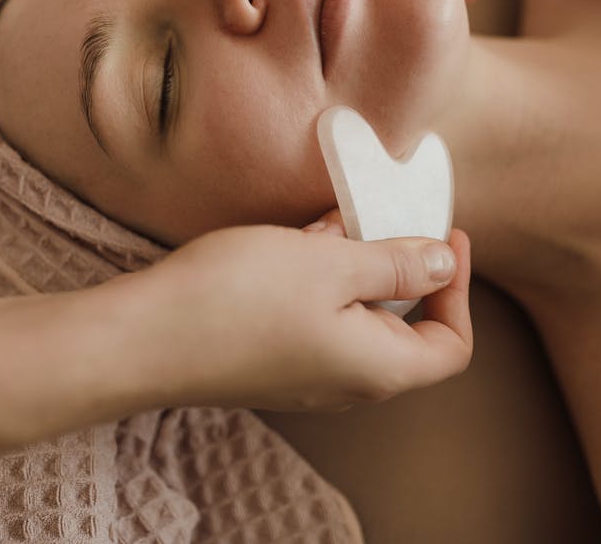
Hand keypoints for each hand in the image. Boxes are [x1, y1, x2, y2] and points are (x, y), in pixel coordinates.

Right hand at [127, 218, 472, 412]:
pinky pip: (317, 319)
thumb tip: (442, 264)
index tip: (446, 235)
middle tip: (388, 216)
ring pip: (357, 318)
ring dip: (357, 267)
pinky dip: (321, 279)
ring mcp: (305, 375)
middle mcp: (347, 383)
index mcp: (378, 369)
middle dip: (404, 269)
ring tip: (336, 220)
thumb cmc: (238, 299)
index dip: (459, 289)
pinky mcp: (269, 360)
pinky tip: (295, 242)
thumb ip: (396, 266)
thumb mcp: (332, 265)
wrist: (141, 339)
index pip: (452, 343)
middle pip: (406, 330)